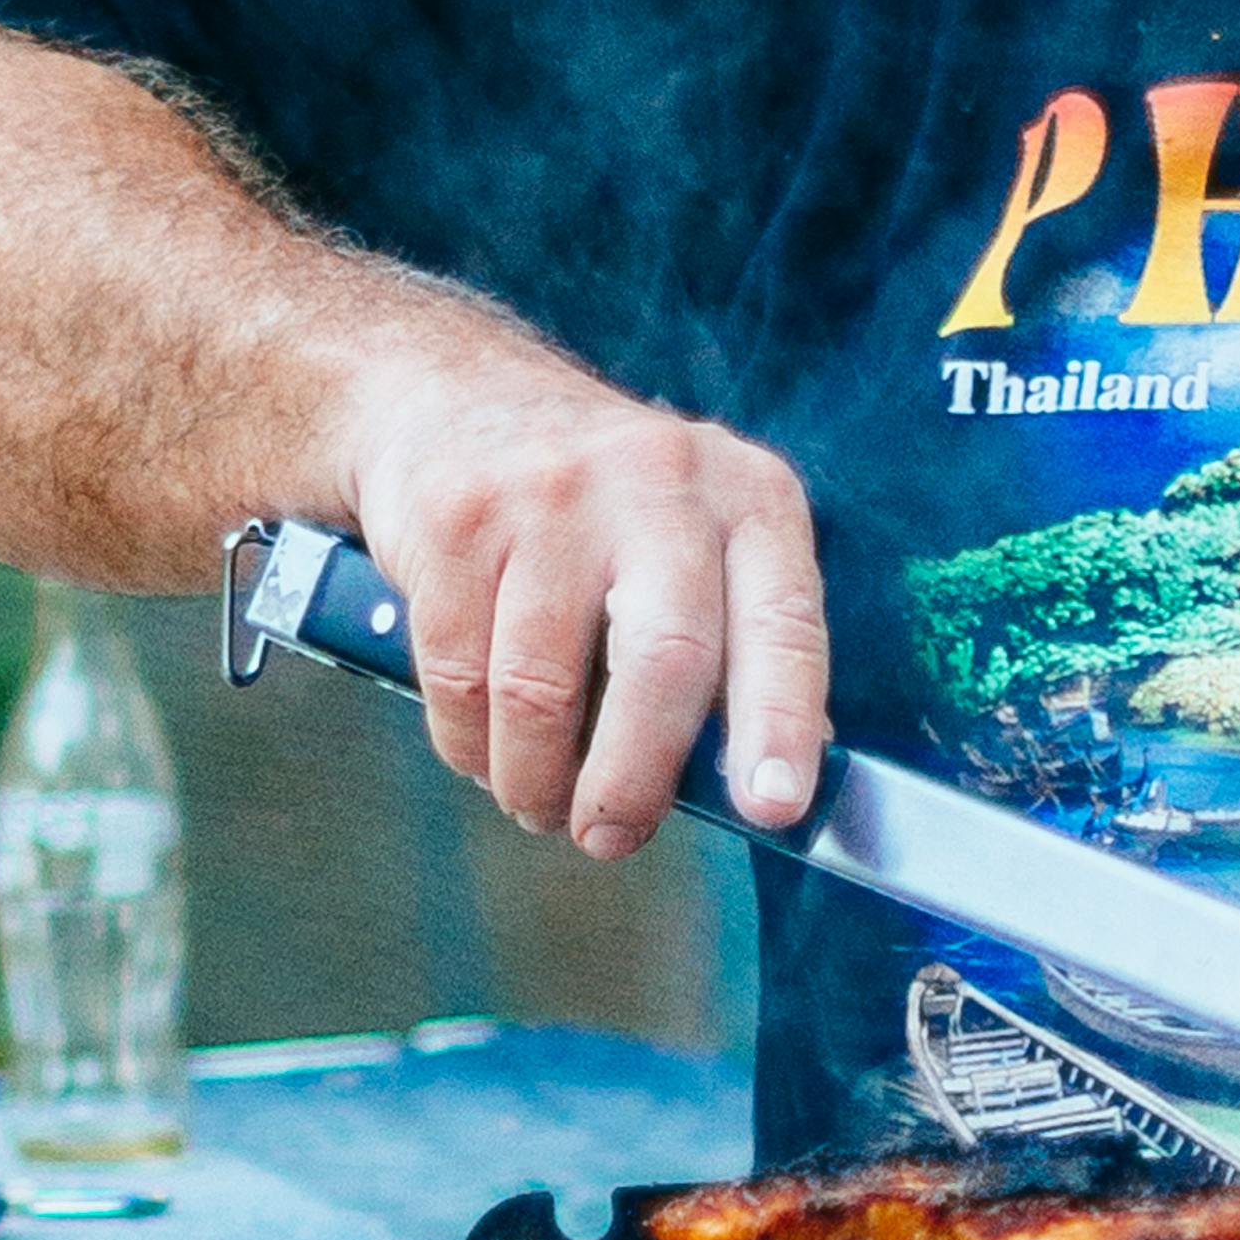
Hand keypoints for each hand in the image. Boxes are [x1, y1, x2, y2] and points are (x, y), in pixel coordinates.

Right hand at [336, 345, 827, 854]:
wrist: (455, 401)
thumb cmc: (605, 509)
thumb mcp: (701, 541)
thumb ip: (739, 644)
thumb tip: (770, 780)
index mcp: (750, 498)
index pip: (784, 623)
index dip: (782, 723)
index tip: (773, 808)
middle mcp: (661, 483)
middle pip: (664, 663)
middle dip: (635, 782)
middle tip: (610, 838)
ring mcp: (552, 496)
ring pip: (544, 689)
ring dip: (535, 780)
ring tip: (539, 803)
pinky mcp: (457, 522)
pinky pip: (461, 677)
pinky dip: (470, 743)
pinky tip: (486, 750)